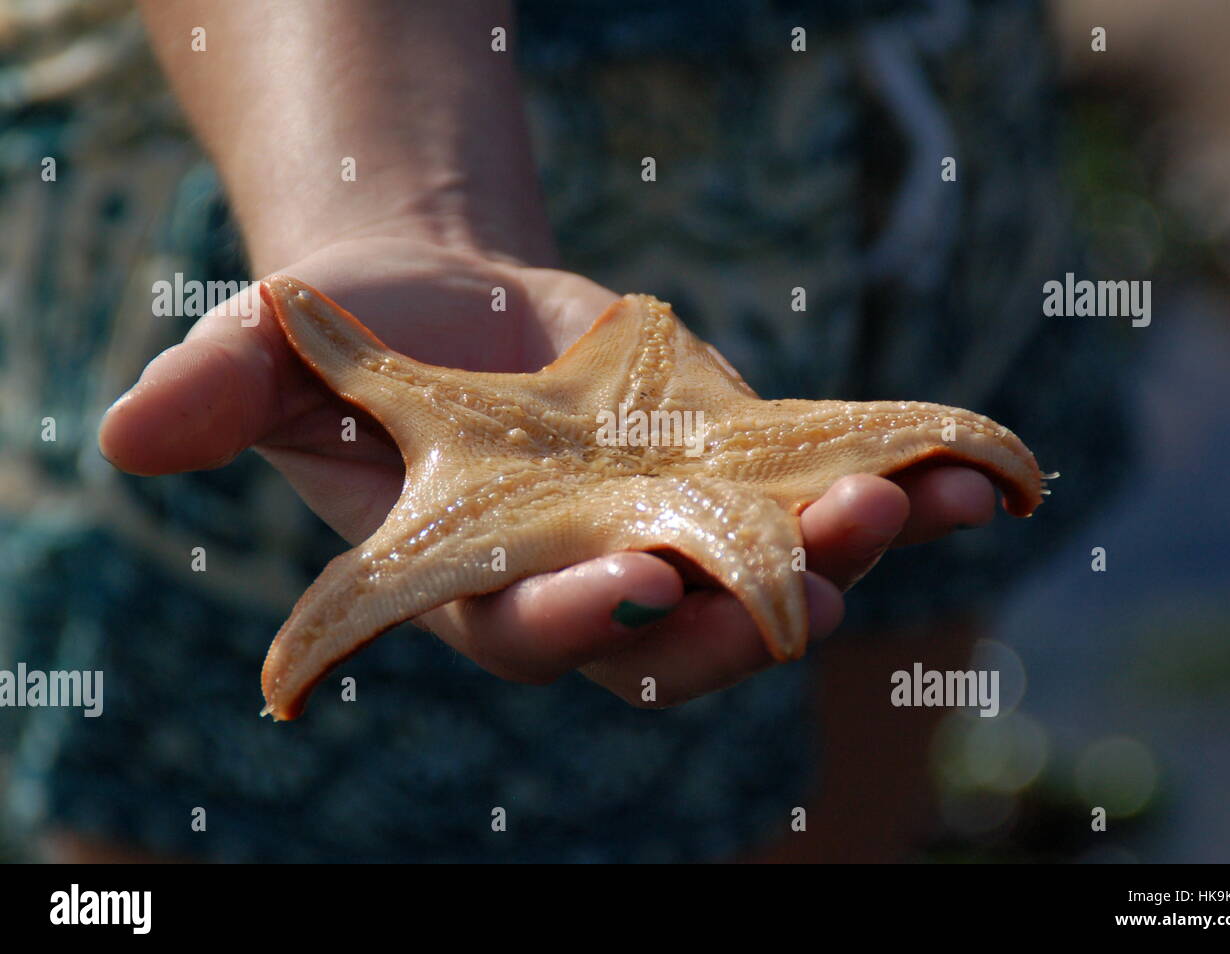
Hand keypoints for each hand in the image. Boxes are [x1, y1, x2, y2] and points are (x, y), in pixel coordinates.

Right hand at [100, 235, 996, 706]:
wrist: (458, 308)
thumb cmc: (358, 340)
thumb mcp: (284, 351)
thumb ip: (220, 392)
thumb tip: (124, 435)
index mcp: (480, 579)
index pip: (528, 630)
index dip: (573, 620)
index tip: (628, 586)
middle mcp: (591, 581)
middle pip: (677, 638)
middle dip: (744, 613)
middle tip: (819, 579)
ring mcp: (679, 534)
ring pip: (774, 577)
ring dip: (851, 553)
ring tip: (921, 506)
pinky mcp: (742, 479)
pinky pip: (825, 495)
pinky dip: (899, 488)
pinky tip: (970, 471)